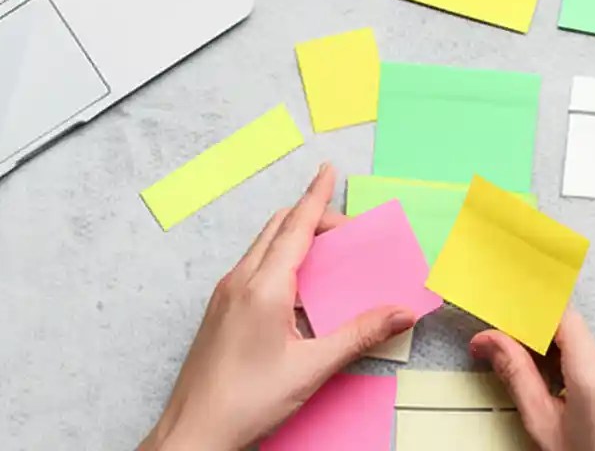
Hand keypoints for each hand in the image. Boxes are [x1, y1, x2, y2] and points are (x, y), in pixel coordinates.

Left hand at [140, 163, 416, 450]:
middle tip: (344, 226)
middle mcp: (240, 281)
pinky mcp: (220, 311)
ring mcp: (225, 295)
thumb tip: (400, 312)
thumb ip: (359, 334)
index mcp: (263, 287)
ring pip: (263, 247)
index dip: (317, 197)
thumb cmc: (246, 402)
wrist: (195, 432)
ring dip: (294, 238)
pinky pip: (253, 269)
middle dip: (311, 217)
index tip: (328, 170)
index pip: (297, 227)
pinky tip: (296, 291)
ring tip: (324, 252)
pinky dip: (279, 261)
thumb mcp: (312, 368)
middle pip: (279, 229)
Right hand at [470, 311, 594, 450]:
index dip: (537, 315)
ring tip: (576, 406)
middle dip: (554, 355)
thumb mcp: (545, 425)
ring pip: (594, 350)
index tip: (516, 326)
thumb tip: (486, 340)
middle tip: (545, 388)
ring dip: (579, 367)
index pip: (563, 316)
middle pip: (575, 337)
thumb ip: (517, 375)